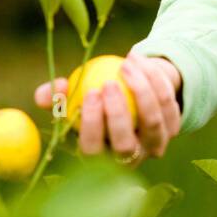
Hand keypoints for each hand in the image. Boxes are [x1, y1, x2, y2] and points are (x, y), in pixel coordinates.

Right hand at [33, 53, 181, 165]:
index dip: (91, 126)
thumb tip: (43, 95)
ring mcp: (155, 145)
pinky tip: (138, 59)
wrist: (134, 88)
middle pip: (126, 144)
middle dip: (117, 114)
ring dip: (141, 90)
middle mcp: (130, 157)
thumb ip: (59, 96)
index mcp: (100, 156)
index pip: (93, 151)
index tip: (89, 94)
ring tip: (126, 63)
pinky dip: (155, 80)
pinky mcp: (173, 128)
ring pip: (153, 122)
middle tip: (109, 83)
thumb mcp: (76, 95)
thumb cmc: (96, 96)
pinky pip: (168, 104)